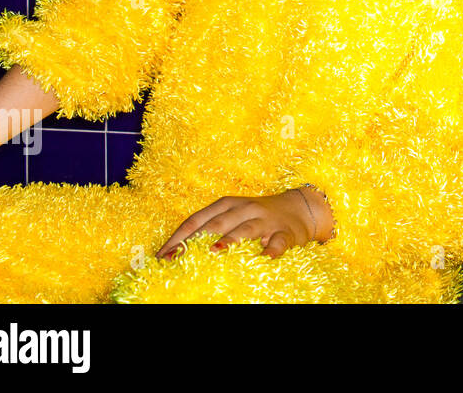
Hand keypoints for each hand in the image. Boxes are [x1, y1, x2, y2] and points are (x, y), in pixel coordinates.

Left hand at [156, 189, 323, 260]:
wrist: (301, 207)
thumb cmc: (257, 216)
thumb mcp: (233, 215)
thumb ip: (209, 227)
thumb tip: (175, 251)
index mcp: (227, 204)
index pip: (197, 220)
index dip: (178, 237)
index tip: (161, 256)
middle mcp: (244, 208)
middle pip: (216, 224)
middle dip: (195, 240)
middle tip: (177, 258)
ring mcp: (265, 220)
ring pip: (246, 229)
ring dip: (231, 239)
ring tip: (215, 251)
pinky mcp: (285, 232)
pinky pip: (279, 241)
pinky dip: (272, 249)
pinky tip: (266, 256)